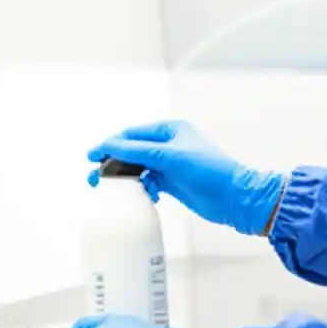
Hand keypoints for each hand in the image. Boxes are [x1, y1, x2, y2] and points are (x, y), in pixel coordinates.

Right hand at [87, 121, 283, 235]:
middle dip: (115, 163)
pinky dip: (144, 189)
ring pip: (139, 168)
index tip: (92, 156)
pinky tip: (147, 196)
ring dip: (128, 178)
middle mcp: (169, 144)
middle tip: (96, 178)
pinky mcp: (174, 182)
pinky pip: (150, 182)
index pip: (131, 134)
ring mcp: (171, 164)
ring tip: (116, 190)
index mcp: (170, 130)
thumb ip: (136, 151)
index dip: (110, 144)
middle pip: (132, 151)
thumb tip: (109, 146)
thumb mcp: (169, 157)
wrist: (234, 198)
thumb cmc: (208, 171)